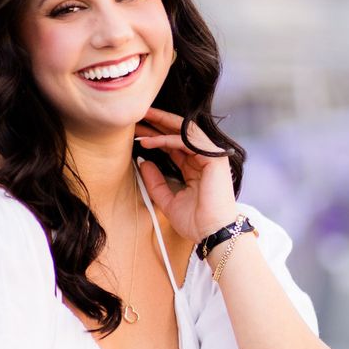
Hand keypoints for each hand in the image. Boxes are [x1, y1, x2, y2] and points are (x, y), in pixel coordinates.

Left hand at [135, 107, 237, 243]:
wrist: (211, 233)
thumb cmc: (195, 222)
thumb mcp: (167, 200)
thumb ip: (155, 182)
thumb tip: (142, 162)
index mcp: (194, 167)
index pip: (173, 144)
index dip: (154, 135)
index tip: (135, 131)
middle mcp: (203, 158)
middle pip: (179, 132)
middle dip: (157, 122)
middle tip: (137, 115)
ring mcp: (211, 156)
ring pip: (184, 131)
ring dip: (161, 124)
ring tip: (141, 120)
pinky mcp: (214, 158)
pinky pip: (188, 141)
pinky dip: (168, 139)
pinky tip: (150, 141)